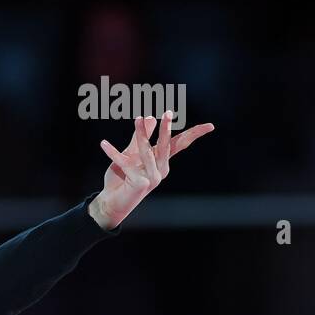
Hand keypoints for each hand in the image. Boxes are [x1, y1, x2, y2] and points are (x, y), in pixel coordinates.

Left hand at [90, 112, 213, 229]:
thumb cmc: (121, 179)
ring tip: (137, 118)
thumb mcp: (131, 154)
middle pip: (166, 146)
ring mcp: (151, 178)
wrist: (110, 201)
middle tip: (168, 113)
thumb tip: (151, 117)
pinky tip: (103, 143)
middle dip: (166, 129)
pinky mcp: (138, 183)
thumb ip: (140, 138)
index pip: (179, 145)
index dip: (194, 135)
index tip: (211, 126)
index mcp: (162, 163)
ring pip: (146, 151)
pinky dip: (113, 152)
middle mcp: (160, 170)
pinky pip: (125, 163)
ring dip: (141, 134)